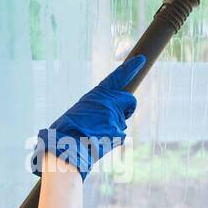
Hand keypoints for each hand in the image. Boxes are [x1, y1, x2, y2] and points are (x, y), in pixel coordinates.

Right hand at [31, 54, 144, 179]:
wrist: (65, 148)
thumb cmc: (65, 131)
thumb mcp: (78, 112)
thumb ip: (95, 109)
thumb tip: (103, 119)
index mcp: (97, 94)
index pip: (118, 76)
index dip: (131, 67)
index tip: (142, 59)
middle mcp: (109, 103)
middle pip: (129, 100)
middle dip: (126, 108)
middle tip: (110, 120)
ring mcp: (115, 118)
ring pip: (122, 121)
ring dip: (112, 128)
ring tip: (95, 135)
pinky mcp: (118, 133)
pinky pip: (120, 135)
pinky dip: (111, 140)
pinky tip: (99, 142)